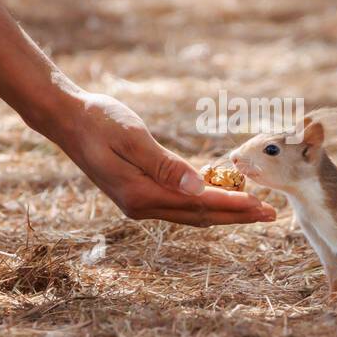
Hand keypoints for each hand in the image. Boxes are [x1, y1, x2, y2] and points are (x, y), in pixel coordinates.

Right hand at [53, 92, 276, 227]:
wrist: (66, 119)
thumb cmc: (98, 120)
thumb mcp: (133, 137)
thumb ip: (166, 165)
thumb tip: (199, 187)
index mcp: (140, 194)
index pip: (197, 205)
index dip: (232, 205)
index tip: (261, 205)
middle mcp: (140, 206)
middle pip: (198, 217)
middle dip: (236, 216)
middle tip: (270, 214)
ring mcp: (138, 203)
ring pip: (190, 214)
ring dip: (223, 212)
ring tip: (254, 209)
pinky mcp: (137, 194)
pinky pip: (178, 205)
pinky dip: (203, 203)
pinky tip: (220, 196)